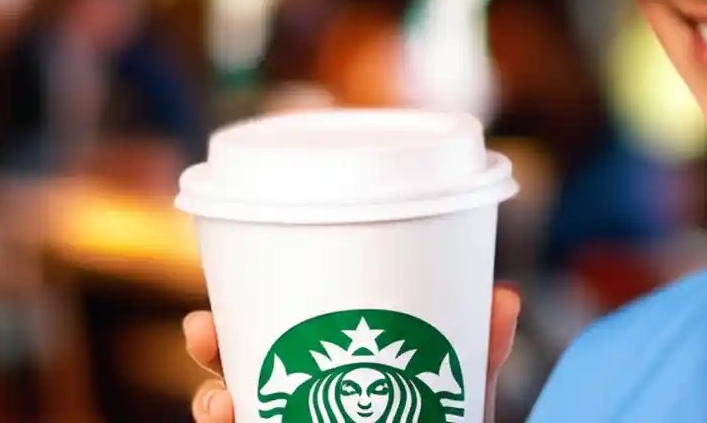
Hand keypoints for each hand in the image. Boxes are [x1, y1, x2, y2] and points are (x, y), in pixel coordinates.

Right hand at [186, 285, 521, 422]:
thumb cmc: (448, 418)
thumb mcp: (462, 386)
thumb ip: (482, 349)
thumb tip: (505, 297)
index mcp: (324, 370)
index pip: (266, 338)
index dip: (232, 323)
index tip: (208, 308)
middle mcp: (298, 405)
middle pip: (232, 374)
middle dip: (209, 352)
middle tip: (201, 331)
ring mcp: (293, 422)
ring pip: (233, 414)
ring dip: (211, 406)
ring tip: (222, 404)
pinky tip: (235, 420)